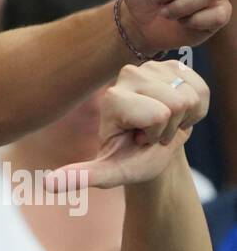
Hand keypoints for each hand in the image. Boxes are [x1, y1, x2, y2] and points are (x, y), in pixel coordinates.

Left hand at [48, 60, 207, 188]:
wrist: (152, 152)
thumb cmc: (130, 162)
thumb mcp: (108, 174)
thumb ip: (80, 177)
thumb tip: (49, 185)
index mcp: (112, 97)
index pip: (157, 115)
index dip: (155, 135)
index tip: (138, 140)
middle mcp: (128, 74)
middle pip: (175, 104)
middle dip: (170, 127)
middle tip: (152, 134)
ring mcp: (153, 67)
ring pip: (189, 96)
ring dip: (183, 118)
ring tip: (163, 125)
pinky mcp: (175, 66)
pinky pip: (201, 89)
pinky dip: (196, 109)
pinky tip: (177, 114)